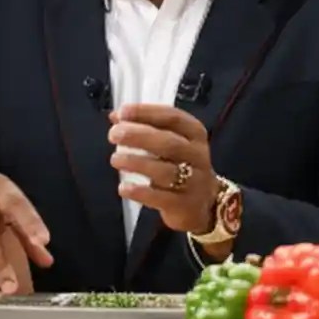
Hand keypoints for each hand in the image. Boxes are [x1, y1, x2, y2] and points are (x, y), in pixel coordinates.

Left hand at [108, 104, 219, 234]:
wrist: (204, 202)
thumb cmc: (180, 164)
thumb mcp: (170, 142)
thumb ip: (145, 127)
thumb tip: (115, 117)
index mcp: (194, 134)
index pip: (172, 117)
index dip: (147, 113)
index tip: (122, 112)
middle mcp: (197, 155)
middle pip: (169, 143)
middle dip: (139, 136)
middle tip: (114, 134)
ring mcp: (194, 182)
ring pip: (165, 171)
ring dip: (137, 163)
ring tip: (115, 159)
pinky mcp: (184, 205)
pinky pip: (161, 198)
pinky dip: (140, 192)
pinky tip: (123, 188)